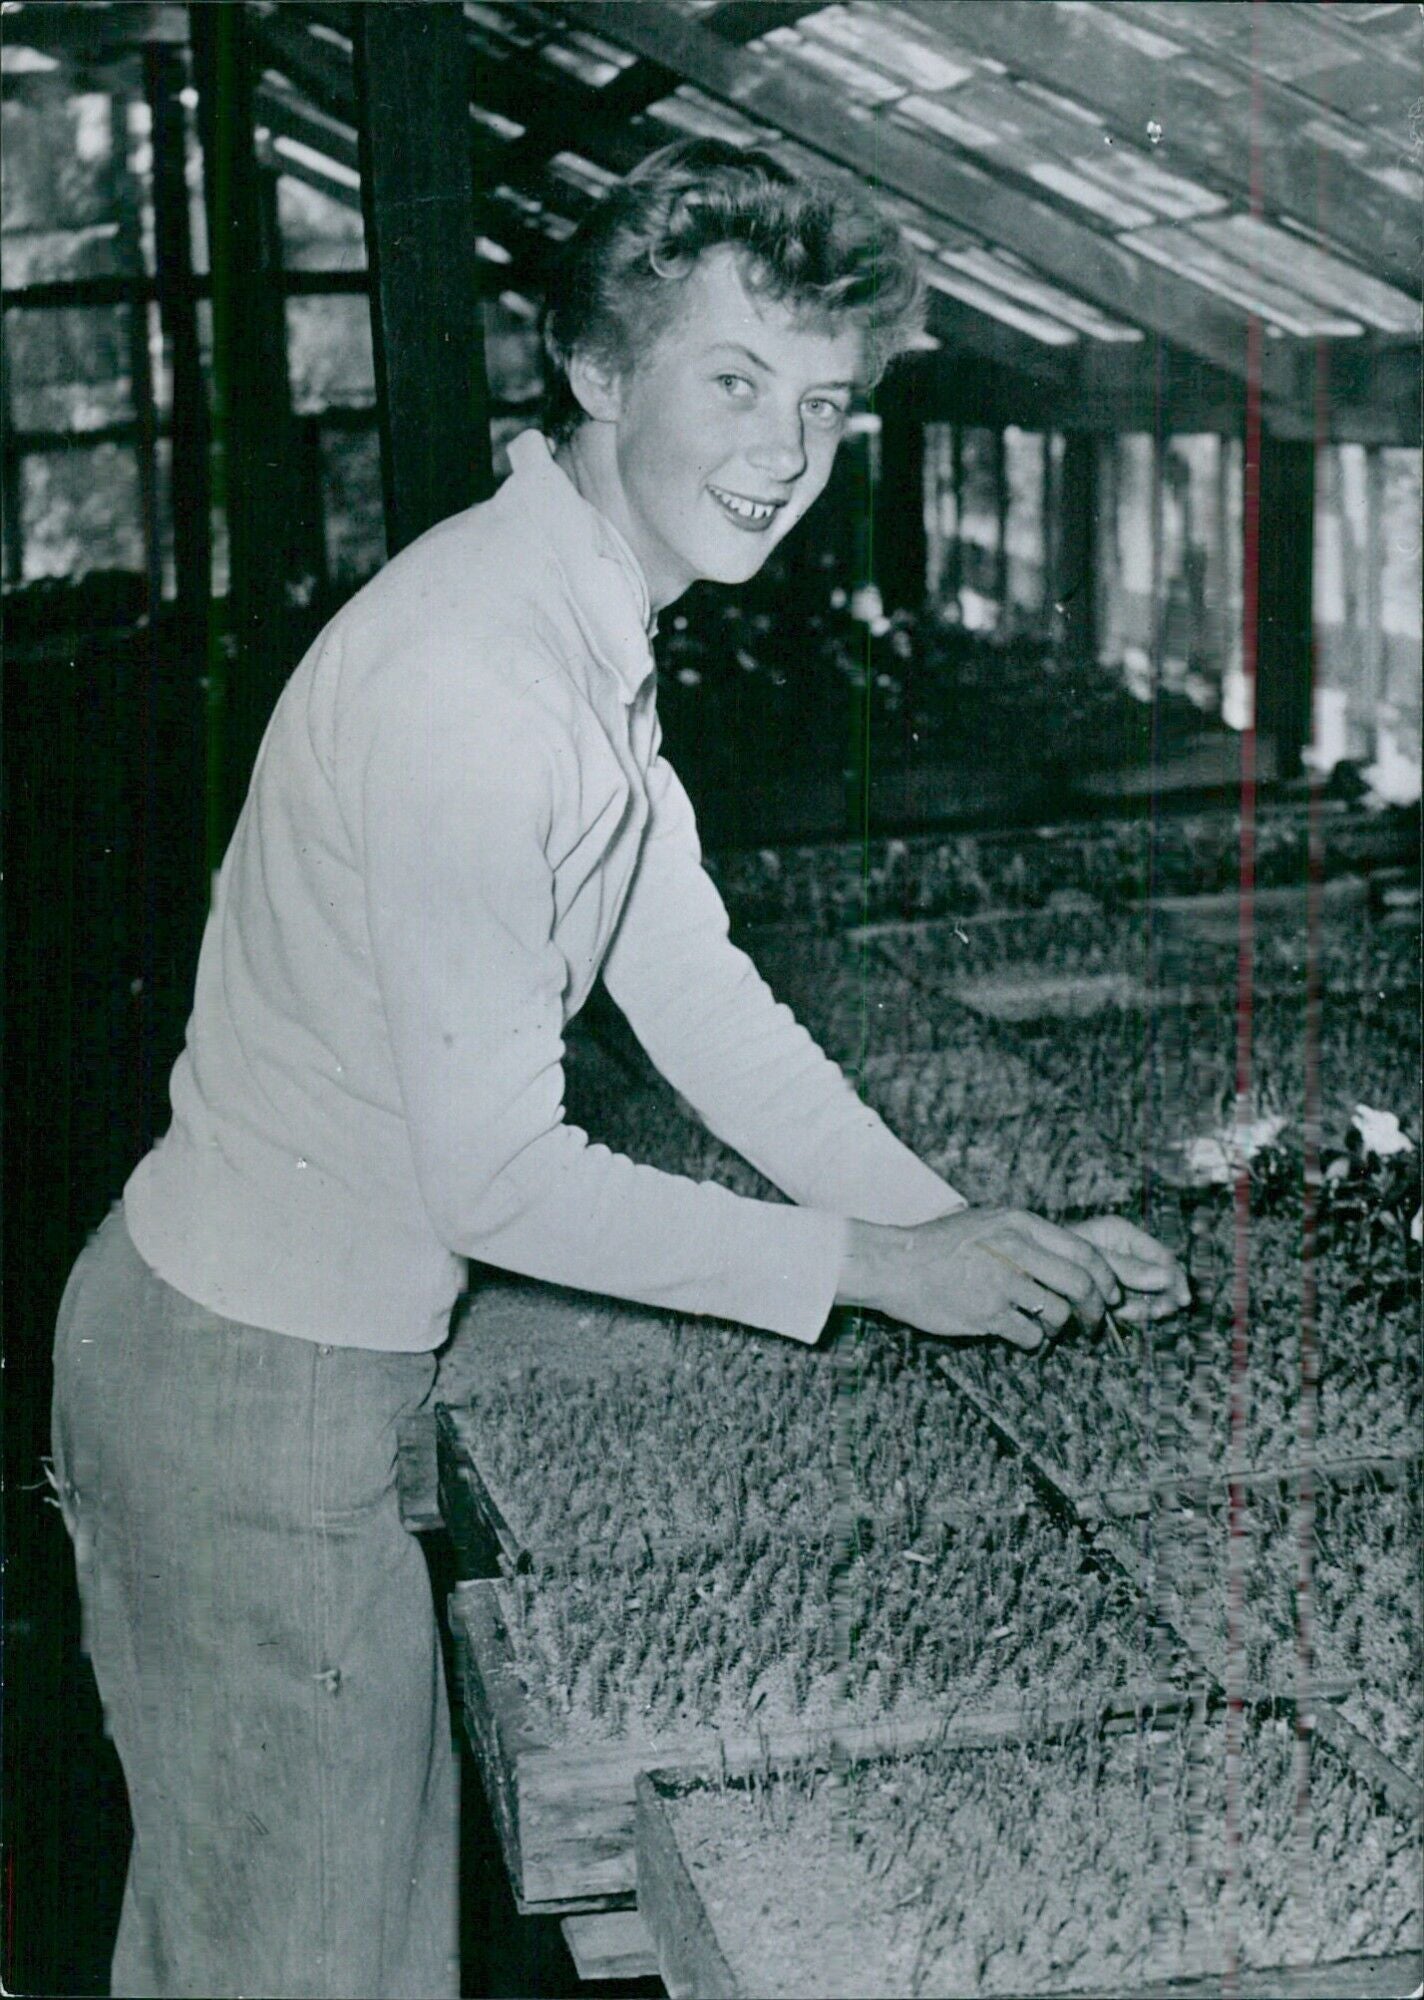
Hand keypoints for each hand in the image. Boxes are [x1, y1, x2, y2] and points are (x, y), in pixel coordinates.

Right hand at [843, 1206, 1124, 1351]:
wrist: (895, 1263)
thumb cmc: (941, 1245)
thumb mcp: (988, 1223)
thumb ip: (1027, 1237)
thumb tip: (1071, 1260)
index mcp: (1020, 1223)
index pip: (1084, 1252)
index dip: (1107, 1279)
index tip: (1111, 1295)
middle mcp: (1015, 1249)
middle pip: (1081, 1284)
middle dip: (1096, 1310)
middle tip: (1093, 1324)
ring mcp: (1002, 1282)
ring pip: (1060, 1313)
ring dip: (1063, 1329)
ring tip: (1050, 1331)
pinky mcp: (987, 1313)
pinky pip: (1031, 1336)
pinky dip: (1034, 1343)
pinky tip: (1022, 1338)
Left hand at [1066, 1215, 1190, 1324]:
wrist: (1023, 1272)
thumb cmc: (1054, 1257)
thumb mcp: (1093, 1259)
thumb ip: (1128, 1268)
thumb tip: (1167, 1276)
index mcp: (1119, 1233)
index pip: (1162, 1256)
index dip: (1174, 1277)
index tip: (1180, 1299)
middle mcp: (1122, 1250)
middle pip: (1160, 1275)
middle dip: (1161, 1294)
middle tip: (1161, 1310)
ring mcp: (1117, 1271)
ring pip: (1150, 1293)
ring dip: (1148, 1306)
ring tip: (1132, 1311)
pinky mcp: (1110, 1292)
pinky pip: (1133, 1304)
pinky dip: (1134, 1312)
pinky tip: (1124, 1314)